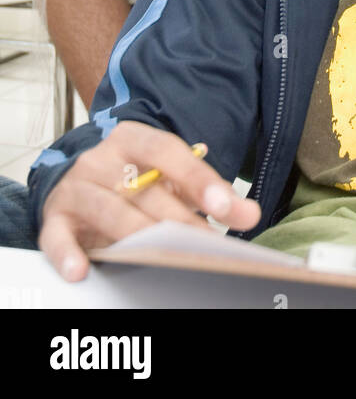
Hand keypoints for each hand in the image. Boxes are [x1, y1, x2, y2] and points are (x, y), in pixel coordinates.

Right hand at [39, 121, 260, 280]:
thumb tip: (246, 213)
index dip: (200, 179)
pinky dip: (67, 254)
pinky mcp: (55, 218)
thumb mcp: (163, 175)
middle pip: (145, 190)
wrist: (75, 177)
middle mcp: (103, 158)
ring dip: (140, 237)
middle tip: (212, 246)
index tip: (228, 206)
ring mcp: (78, 187)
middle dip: (182, 220)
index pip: (169, 152)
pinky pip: (56, 237)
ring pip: (111, 212)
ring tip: (166, 259)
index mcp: (134, 138)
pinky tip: (81, 270)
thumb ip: (202, 191)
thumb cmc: (130, 179)